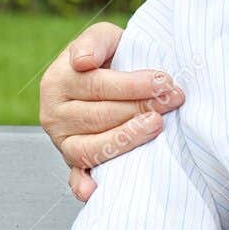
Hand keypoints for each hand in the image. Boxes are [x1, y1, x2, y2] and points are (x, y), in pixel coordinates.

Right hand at [39, 21, 184, 201]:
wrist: (109, 80)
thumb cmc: (109, 59)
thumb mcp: (103, 38)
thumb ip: (94, 42)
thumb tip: (82, 62)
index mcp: (58, 81)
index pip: (97, 85)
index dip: (134, 85)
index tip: (165, 81)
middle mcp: (54, 114)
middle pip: (100, 116)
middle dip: (141, 108)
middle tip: (174, 100)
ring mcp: (62, 142)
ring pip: (92, 148)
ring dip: (127, 139)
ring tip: (157, 126)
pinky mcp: (73, 163)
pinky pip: (77, 176)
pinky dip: (83, 185)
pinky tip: (94, 191)